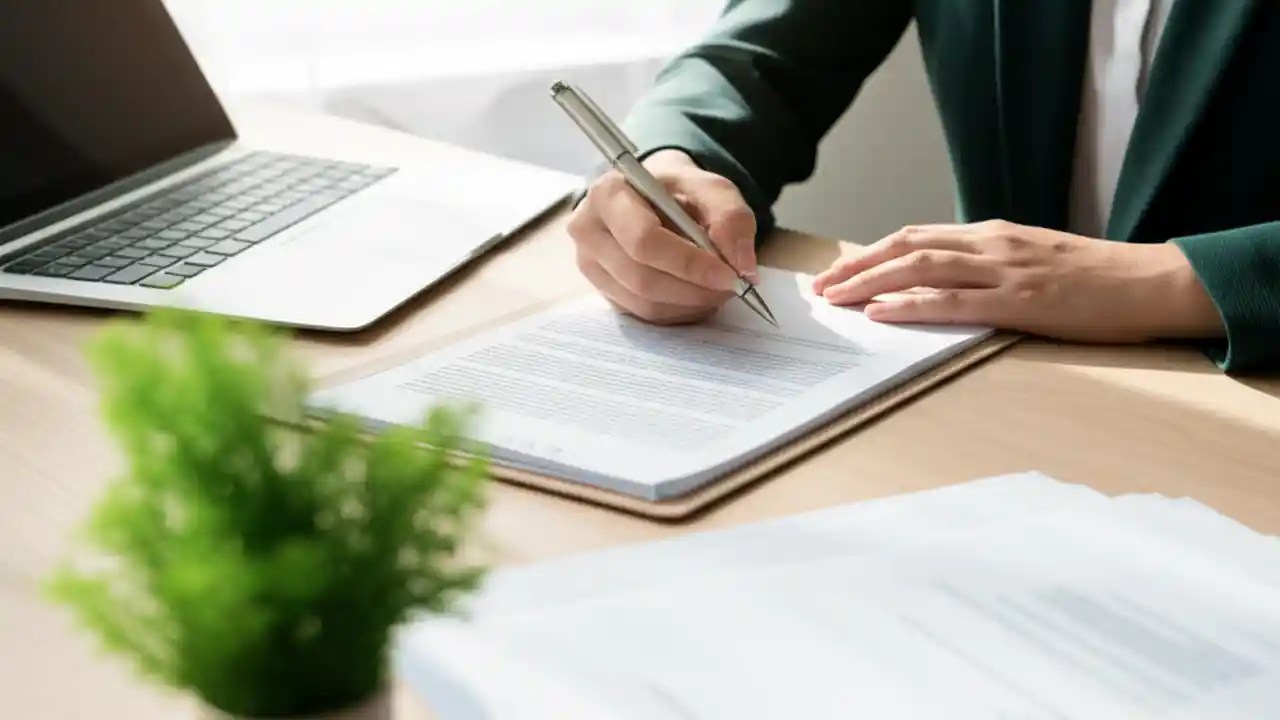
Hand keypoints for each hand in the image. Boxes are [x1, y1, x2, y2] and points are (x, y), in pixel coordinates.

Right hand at [568, 150, 757, 323]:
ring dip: (690, 304)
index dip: (689, 264)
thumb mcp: (711, 189)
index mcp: (608, 194)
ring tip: (717, 290)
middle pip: (642, 278)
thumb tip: (742, 266)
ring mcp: (590, 265)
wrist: (651, 196)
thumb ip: (731, 218)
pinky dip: (679, 311)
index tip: (729, 275)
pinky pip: (643, 315)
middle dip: (694, 289)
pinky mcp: (602, 290)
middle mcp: (588, 231)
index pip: (645, 241)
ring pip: (643, 303)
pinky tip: (697, 296)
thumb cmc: (678, 190)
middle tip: (731, 287)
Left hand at [812, 220, 1223, 341]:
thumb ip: (984, 264)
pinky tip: (882, 312)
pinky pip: (954, 302)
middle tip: (820, 287)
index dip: (870, 252)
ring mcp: (1005, 270)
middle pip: (907, 246)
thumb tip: (936, 277)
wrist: (1148, 282)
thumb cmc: (1091, 277)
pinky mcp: (1021, 301)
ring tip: (835, 299)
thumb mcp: (1029, 258)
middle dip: (857, 266)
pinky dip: (912, 305)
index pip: (916, 236)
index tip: (837, 269)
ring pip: (922, 268)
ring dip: (870, 283)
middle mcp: (991, 244)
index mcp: (991, 234)